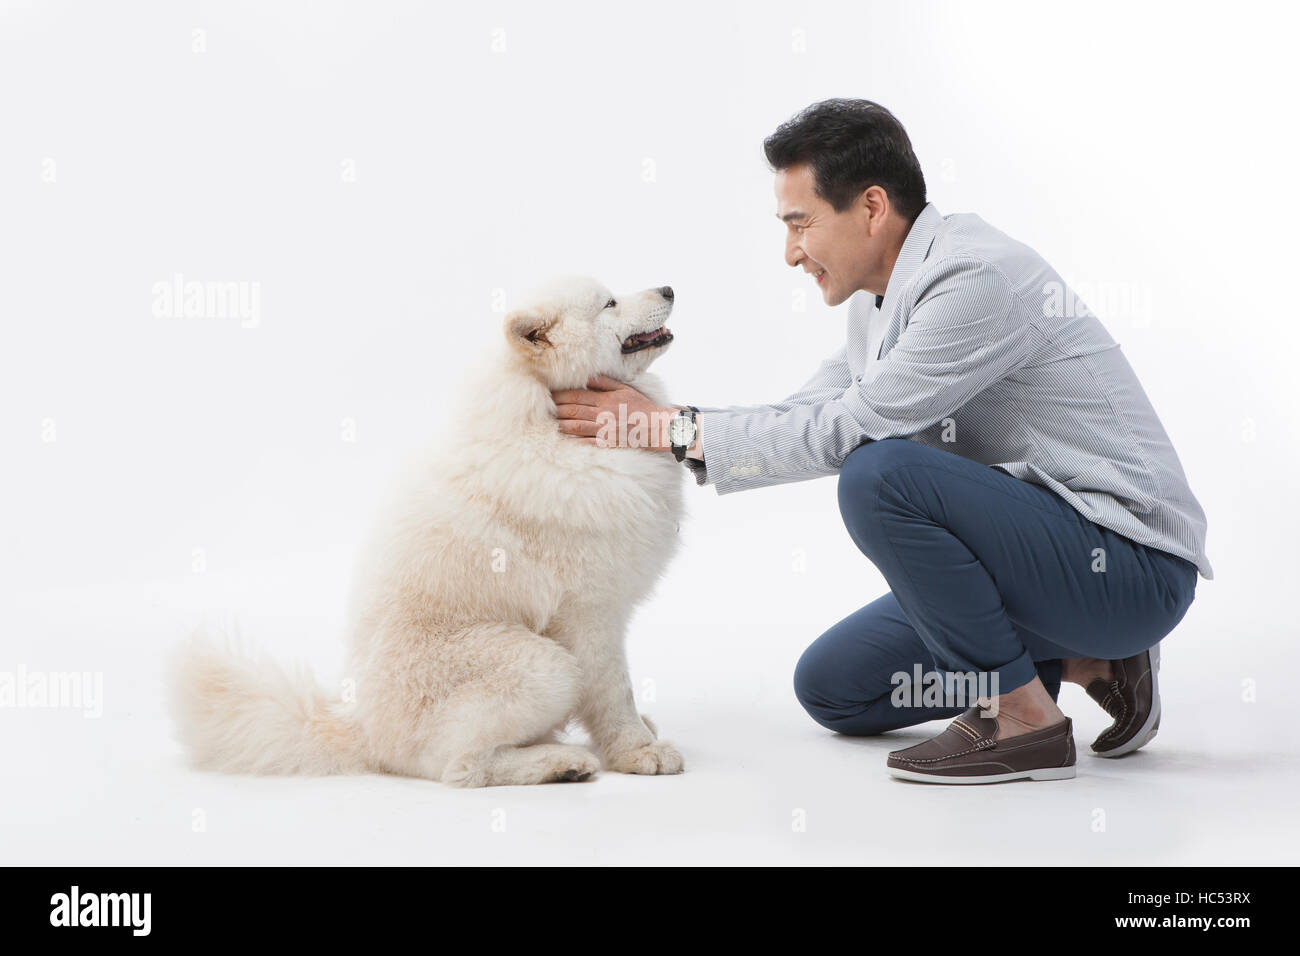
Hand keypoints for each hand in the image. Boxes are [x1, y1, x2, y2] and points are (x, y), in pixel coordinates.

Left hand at [550, 374, 676, 450]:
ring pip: (575, 426)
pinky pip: (585, 442)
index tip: (549, 394)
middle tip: (542, 408)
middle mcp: (602, 414)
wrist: (657, 428)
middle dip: (556, 408)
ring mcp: (603, 430)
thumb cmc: (641, 407)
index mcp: (605, 400)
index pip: (577, 395)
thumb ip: (605, 383)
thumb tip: (587, 378)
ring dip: (559, 424)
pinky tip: (563, 440)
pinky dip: (573, 441)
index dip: (561, 395)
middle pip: (572, 410)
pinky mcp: (607, 443)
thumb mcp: (625, 390)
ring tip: (548, 423)